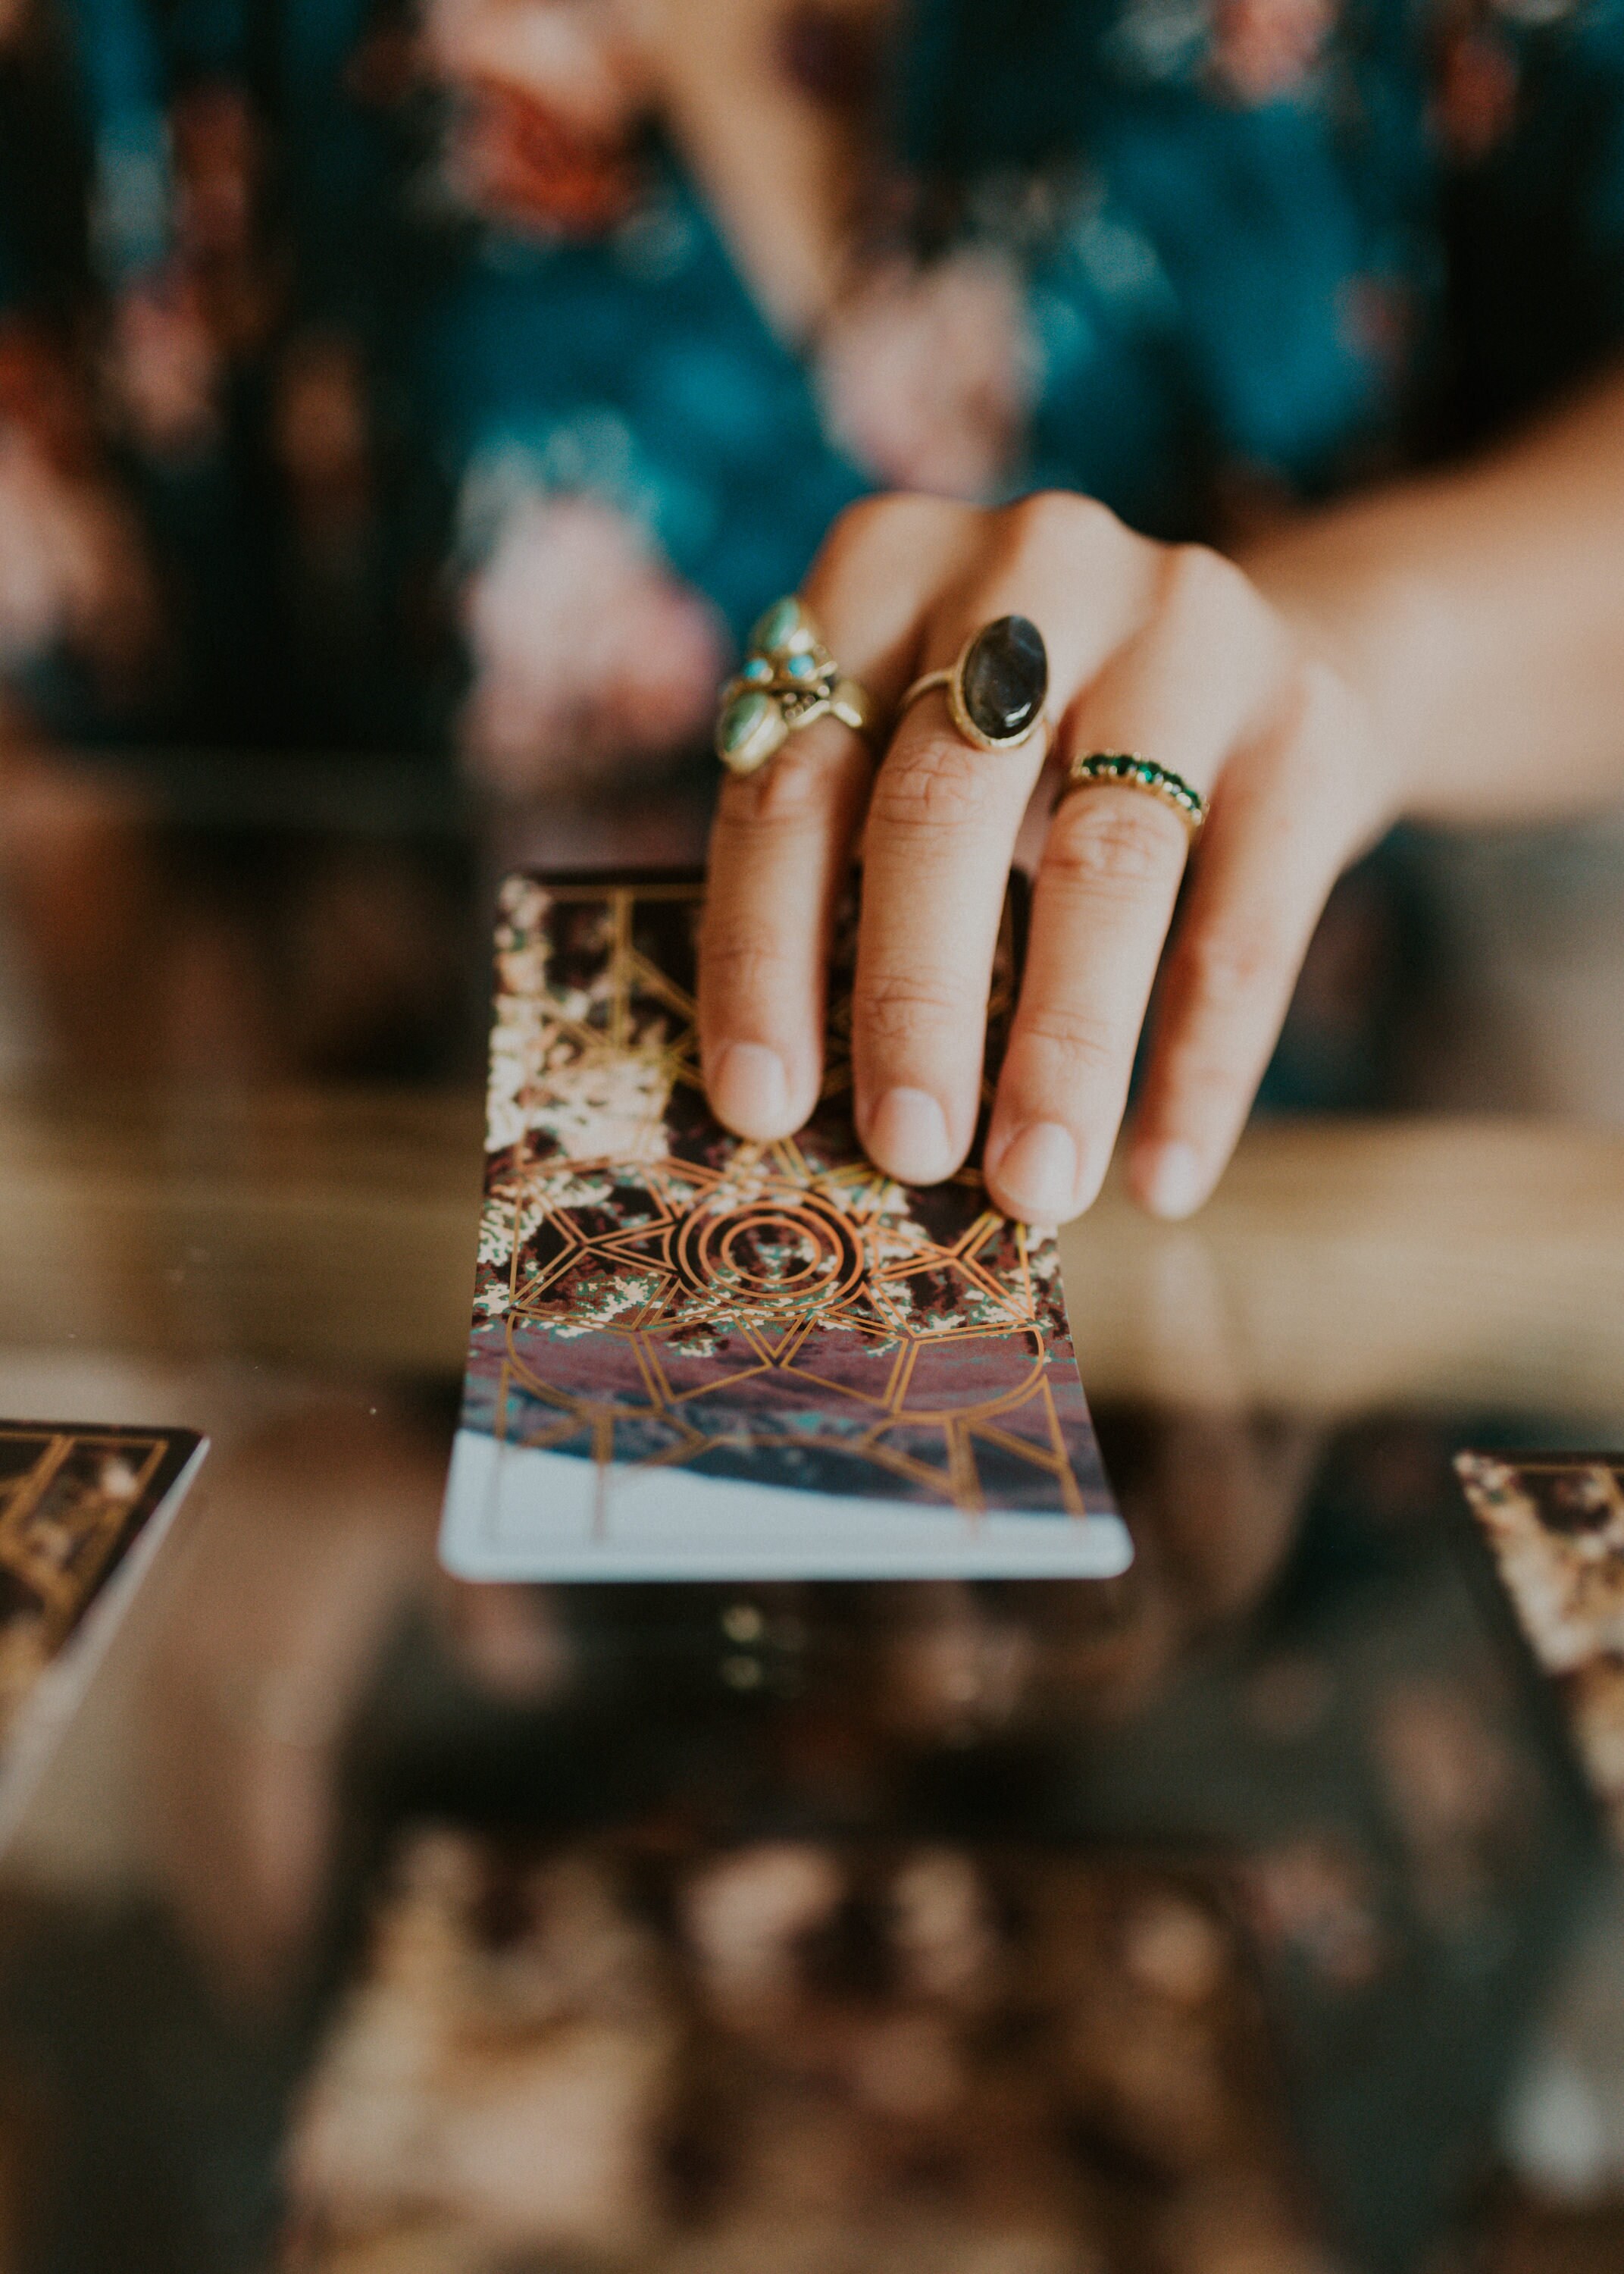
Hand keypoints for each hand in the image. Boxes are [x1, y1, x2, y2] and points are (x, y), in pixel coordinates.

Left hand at [699, 492, 1397, 1221]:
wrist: (1287, 656)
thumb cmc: (1045, 742)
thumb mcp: (928, 746)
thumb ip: (854, 865)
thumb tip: (796, 1107)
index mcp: (886, 569)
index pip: (794, 783)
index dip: (764, 954)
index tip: (756, 1108)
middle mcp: (1031, 571)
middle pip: (941, 811)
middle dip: (910, 1004)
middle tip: (902, 1155)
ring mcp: (1186, 630)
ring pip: (1106, 868)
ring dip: (1062, 1050)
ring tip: (1035, 1188)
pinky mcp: (1310, 720)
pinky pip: (1250, 925)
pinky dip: (1202, 1067)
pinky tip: (1163, 1180)